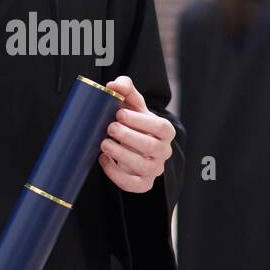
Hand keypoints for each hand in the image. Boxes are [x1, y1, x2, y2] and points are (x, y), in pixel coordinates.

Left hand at [99, 75, 174, 193]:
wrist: (134, 147)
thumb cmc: (134, 123)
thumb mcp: (133, 105)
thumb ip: (126, 90)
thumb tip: (113, 85)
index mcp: (165, 131)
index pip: (159, 127)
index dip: (140, 121)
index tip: (120, 113)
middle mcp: (164, 152)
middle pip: (151, 147)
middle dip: (129, 137)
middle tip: (109, 128)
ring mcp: (155, 169)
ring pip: (143, 167)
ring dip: (121, 155)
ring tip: (104, 144)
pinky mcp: (143, 184)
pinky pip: (132, 184)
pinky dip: (115, 174)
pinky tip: (103, 160)